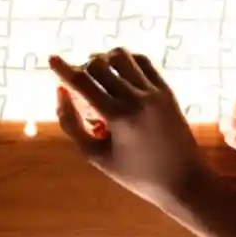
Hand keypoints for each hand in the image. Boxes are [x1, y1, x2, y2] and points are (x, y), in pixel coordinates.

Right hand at [50, 49, 212, 208]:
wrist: (184, 179)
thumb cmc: (135, 174)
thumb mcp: (96, 156)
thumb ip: (72, 125)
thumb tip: (60, 92)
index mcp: (118, 117)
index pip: (83, 83)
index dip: (64, 69)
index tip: (51, 59)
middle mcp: (137, 99)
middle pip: (99, 65)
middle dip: (82, 68)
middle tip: (79, 82)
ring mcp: (154, 92)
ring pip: (121, 57)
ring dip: (103, 60)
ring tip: (98, 76)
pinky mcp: (166, 90)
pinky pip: (142, 62)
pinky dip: (125, 61)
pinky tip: (119, 73)